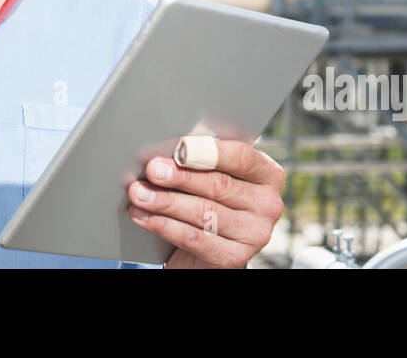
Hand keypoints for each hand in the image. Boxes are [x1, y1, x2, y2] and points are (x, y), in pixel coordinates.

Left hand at [126, 138, 284, 268]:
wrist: (210, 246)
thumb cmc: (211, 198)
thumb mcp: (214, 174)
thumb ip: (202, 159)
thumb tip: (169, 148)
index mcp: (267, 174)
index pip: (241, 158)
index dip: (208, 152)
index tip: (179, 148)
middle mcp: (267, 205)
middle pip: (219, 185)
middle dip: (180, 176)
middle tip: (152, 170)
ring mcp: (254, 234)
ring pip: (204, 212)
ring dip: (165, 202)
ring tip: (139, 193)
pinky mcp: (234, 258)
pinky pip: (193, 239)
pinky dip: (164, 225)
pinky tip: (144, 216)